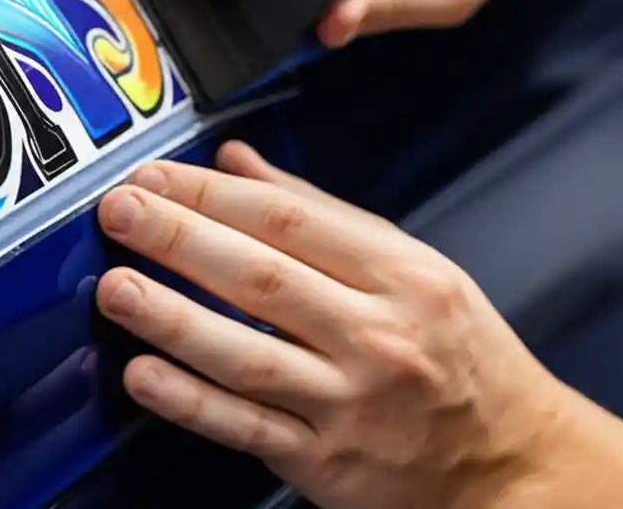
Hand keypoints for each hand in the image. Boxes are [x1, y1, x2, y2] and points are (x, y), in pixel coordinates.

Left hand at [95, 142, 621, 508]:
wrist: (508, 462)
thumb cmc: (458, 355)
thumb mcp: (411, 266)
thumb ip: (316, 211)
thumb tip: (236, 161)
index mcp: (399, 275)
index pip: (286, 222)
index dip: (210, 195)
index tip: (153, 177)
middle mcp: (376, 336)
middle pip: (261, 278)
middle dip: (179, 239)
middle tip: (119, 212)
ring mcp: (348, 404)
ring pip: (246, 355)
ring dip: (171, 317)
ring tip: (116, 287)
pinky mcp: (324, 462)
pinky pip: (246, 428)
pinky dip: (191, 402)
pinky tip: (144, 375)